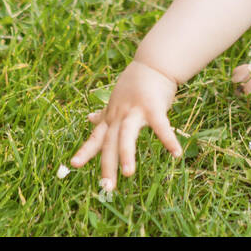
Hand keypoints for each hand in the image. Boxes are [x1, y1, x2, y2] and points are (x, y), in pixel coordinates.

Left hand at [69, 59, 182, 191]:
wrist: (153, 63)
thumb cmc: (135, 83)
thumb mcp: (116, 100)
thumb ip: (104, 113)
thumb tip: (89, 118)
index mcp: (112, 116)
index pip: (96, 136)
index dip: (86, 150)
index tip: (74, 165)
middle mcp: (120, 115)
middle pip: (110, 142)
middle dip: (107, 164)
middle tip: (106, 187)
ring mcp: (136, 110)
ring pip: (127, 134)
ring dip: (126, 154)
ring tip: (128, 174)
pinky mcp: (153, 106)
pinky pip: (160, 125)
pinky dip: (168, 139)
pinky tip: (177, 153)